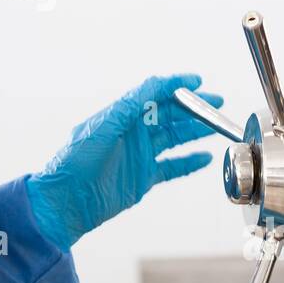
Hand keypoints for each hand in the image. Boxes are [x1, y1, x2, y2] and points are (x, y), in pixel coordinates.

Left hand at [25, 73, 222, 249]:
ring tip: (218, 126)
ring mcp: (140, 155)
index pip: (153, 93)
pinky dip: (190, 162)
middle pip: (170, 114)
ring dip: (196, 131)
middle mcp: (133, 132)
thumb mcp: (102, 127)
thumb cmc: (74, 162)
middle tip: (216, 104)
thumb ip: (129, 106)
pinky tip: (205, 157)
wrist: (66, 201)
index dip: (176, 85)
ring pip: (175, 137)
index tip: (197, 81)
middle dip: (194, 107)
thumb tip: (155, 84)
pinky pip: (173, 166)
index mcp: (121, 115)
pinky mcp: (144, 177)